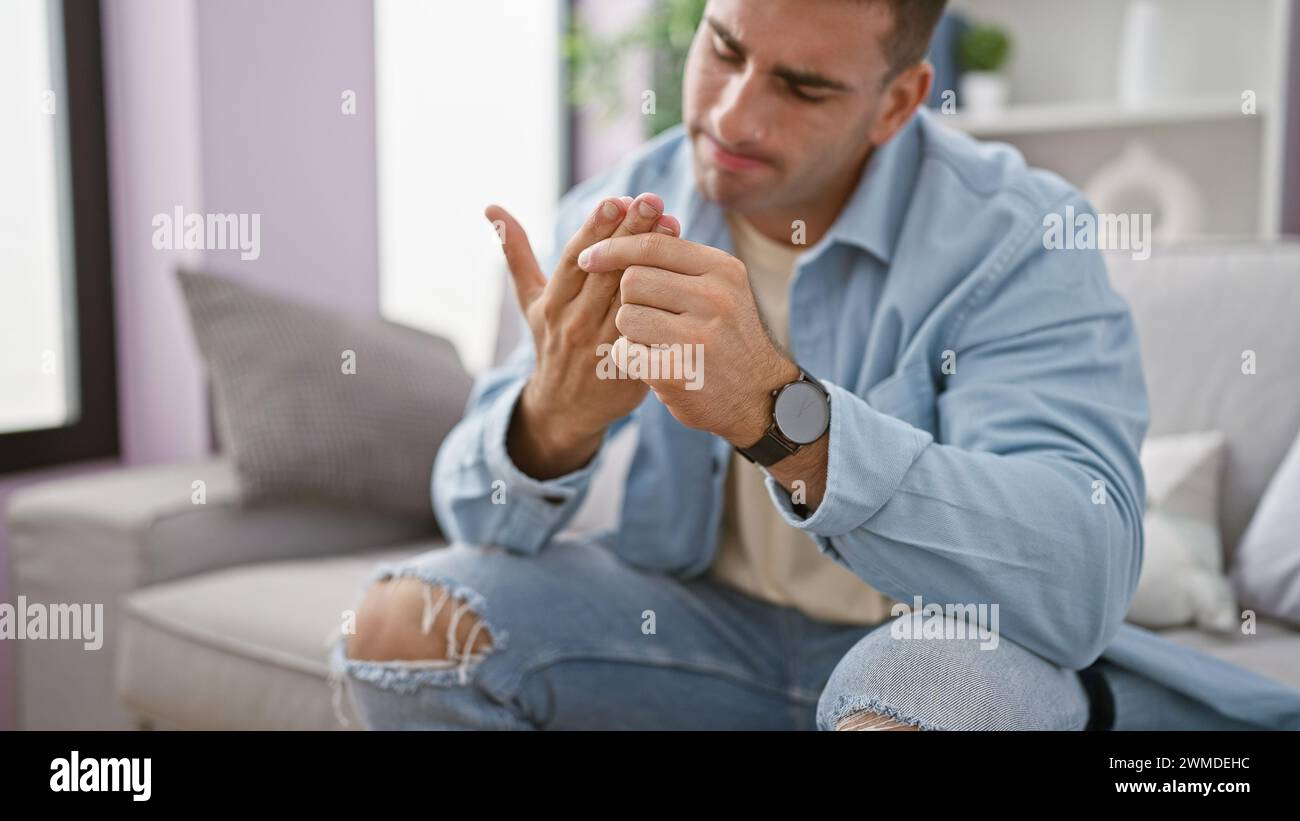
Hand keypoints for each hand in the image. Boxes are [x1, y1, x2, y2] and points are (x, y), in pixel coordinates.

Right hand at [486, 194, 680, 477]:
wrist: (564, 410)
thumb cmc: (552, 342)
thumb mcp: (530, 301)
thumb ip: (516, 253)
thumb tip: (491, 208)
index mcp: (552, 303)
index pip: (575, 259)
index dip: (595, 229)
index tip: (615, 199)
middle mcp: (574, 322)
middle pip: (605, 271)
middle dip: (629, 233)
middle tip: (652, 200)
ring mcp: (601, 346)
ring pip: (629, 297)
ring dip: (652, 261)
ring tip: (672, 226)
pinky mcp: (626, 367)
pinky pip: (646, 332)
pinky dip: (663, 305)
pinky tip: (683, 278)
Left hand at [577, 232, 798, 446]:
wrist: (758, 397)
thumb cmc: (726, 337)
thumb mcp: (720, 289)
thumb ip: (679, 260)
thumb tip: (626, 222)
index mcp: (722, 270)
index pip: (653, 245)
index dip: (613, 248)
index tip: (588, 258)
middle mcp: (715, 299)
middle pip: (632, 280)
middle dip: (629, 298)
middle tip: (652, 317)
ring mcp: (698, 337)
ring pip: (625, 316)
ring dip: (630, 330)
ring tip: (657, 342)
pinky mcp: (679, 372)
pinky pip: (624, 351)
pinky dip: (628, 357)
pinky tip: (652, 363)